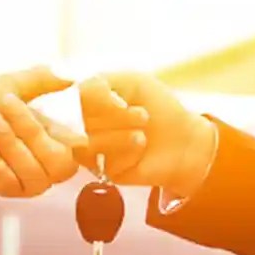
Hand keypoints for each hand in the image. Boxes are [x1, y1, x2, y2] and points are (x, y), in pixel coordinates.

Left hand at [0, 66, 84, 196]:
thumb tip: (71, 76)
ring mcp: (28, 178)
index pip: (79, 147)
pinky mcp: (9, 190)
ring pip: (37, 175)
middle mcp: (44, 159)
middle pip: (62, 164)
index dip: (70, 139)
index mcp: (51, 134)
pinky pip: (14, 183)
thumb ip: (43, 79)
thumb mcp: (10, 85)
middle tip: (2, 116)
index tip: (47, 118)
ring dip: (9, 147)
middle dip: (31, 136)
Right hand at [79, 72, 216, 194]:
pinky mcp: (106, 172)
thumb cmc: (160, 108)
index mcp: (85, 103)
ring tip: (144, 132)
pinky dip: (127, 151)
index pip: (70, 99)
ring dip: (119, 135)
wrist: (185, 140)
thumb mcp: (132, 83)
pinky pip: (105, 162)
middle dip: (114, 117)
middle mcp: (83, 128)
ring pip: (87, 144)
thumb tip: (76, 88)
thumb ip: (100, 82)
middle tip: (144, 115)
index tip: (121, 99)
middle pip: (77, 122)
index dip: (93, 98)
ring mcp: (92, 152)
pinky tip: (141, 148)